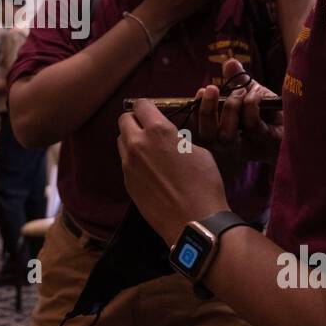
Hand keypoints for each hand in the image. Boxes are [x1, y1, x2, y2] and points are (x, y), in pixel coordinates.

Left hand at [117, 99, 230, 245]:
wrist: (194, 221)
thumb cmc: (204, 184)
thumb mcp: (198, 150)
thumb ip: (176, 138)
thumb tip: (169, 137)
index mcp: (158, 130)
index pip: (140, 105)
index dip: (147, 107)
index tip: (153, 112)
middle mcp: (137, 143)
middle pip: (124, 120)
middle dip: (135, 121)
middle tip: (149, 130)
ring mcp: (128, 164)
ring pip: (122, 141)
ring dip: (132, 140)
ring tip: (150, 151)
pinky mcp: (127, 182)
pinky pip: (125, 163)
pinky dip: (134, 161)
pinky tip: (150, 172)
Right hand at [192, 59, 283, 161]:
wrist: (301, 125)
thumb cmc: (273, 113)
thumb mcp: (253, 93)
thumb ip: (238, 81)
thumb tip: (229, 62)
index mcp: (224, 133)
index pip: (200, 130)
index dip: (196, 112)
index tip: (201, 90)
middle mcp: (233, 145)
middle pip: (208, 137)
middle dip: (206, 111)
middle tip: (211, 88)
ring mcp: (250, 146)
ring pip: (226, 136)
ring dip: (229, 108)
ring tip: (240, 91)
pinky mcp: (267, 142)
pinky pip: (252, 125)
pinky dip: (251, 105)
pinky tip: (257, 94)